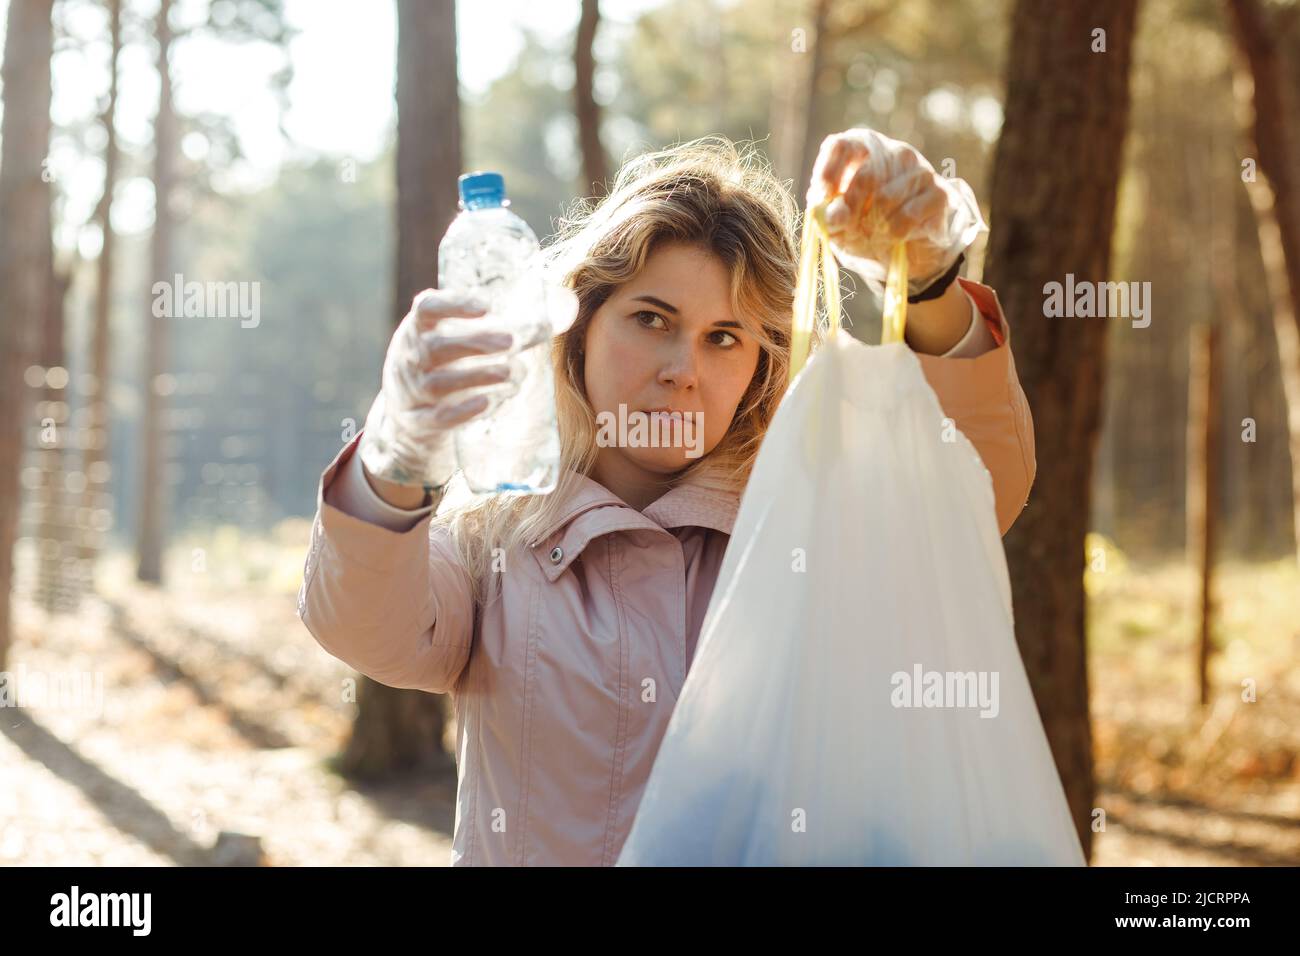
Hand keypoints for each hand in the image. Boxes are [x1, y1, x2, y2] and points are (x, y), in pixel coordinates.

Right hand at [357, 289, 516, 487]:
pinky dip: (461, 412)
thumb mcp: (459, 340)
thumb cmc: (447, 365)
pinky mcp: (418, 423)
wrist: (410, 415)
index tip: (487, 305)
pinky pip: (436, 419)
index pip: (426, 308)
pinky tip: (488, 402)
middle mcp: (409, 358)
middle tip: (512, 341)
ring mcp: (411, 392)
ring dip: (476, 377)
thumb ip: (508, 324)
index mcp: (418, 328)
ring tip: (512, 371)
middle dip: (474, 342)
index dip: (453, 304)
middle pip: (434, 347)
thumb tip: (566, 306)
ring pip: (437, 384)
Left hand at [807, 128, 985, 295]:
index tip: (823, 198)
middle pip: (866, 175)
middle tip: (843, 229)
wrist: (909, 249)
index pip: (843, 146)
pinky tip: (893, 238)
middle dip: (849, 210)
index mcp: (866, 150)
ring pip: (886, 200)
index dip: (828, 172)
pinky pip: (908, 216)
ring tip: (870, 236)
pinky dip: (893, 234)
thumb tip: (831, 215)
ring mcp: (921, 171)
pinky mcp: (940, 194)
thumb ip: (830, 216)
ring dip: (871, 227)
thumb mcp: (840, 224)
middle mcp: (895, 153)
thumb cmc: (867, 228)